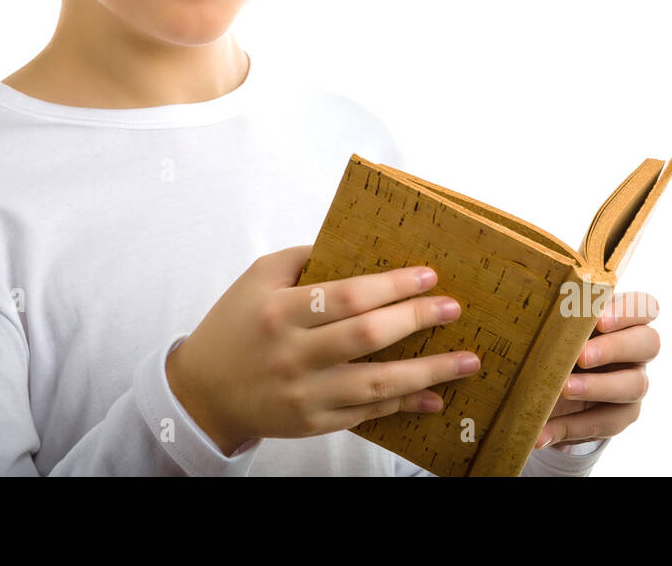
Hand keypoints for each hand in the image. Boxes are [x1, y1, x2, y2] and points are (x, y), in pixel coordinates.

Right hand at [165, 245, 482, 455]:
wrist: (203, 391)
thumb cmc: (235, 324)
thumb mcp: (257, 277)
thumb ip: (304, 259)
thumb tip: (359, 248)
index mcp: (279, 310)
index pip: (346, 295)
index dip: (392, 286)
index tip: (429, 276)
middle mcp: (292, 354)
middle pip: (366, 336)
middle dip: (417, 320)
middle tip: (454, 309)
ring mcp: (303, 393)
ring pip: (375, 383)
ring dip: (427, 371)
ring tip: (468, 359)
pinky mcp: (312, 423)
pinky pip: (367, 414)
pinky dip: (404, 406)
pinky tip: (435, 397)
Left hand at [535, 291, 659, 451]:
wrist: (549, 385)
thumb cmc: (552, 338)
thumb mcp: (551, 326)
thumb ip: (550, 316)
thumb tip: (523, 301)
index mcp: (622, 317)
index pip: (645, 306)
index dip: (629, 311)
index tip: (599, 320)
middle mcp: (635, 349)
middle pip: (648, 343)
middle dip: (614, 348)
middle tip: (581, 356)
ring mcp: (632, 381)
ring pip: (634, 385)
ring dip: (597, 387)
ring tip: (564, 389)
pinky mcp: (621, 414)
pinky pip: (607, 421)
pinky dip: (571, 427)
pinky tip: (541, 433)